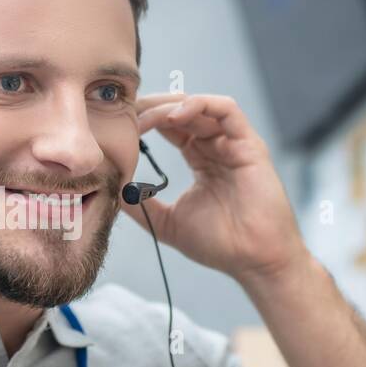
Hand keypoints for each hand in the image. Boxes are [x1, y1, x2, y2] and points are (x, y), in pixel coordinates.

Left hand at [122, 93, 308, 286]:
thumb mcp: (167, 222)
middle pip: (182, 110)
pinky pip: (226, 110)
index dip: (145, 119)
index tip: (118, 126)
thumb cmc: (220, 244)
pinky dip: (199, 105)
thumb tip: (112, 190)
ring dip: (168, 106)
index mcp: (201, 159)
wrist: (253, 261)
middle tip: (125, 114)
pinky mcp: (250, 144)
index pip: (170, 125)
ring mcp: (234, 143)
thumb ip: (141, 205)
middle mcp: (217, 146)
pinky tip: (173, 117)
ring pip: (200, 105)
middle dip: (151, 107)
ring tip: (144, 119)